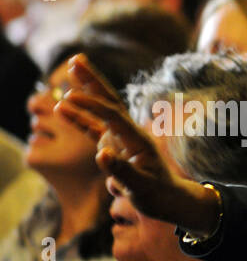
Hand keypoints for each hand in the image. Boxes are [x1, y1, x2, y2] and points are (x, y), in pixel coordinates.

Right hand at [56, 56, 216, 234]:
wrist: (171, 201)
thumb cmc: (158, 196)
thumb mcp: (140, 188)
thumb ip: (121, 171)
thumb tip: (100, 154)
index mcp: (137, 140)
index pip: (112, 115)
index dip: (92, 105)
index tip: (71, 97)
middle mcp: (129, 135)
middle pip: (109, 101)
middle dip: (93, 81)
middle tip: (76, 59)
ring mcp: (120, 139)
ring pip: (101, 110)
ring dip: (86, 91)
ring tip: (71, 70)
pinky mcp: (114, 147)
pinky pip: (93, 129)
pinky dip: (80, 118)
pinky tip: (62, 108)